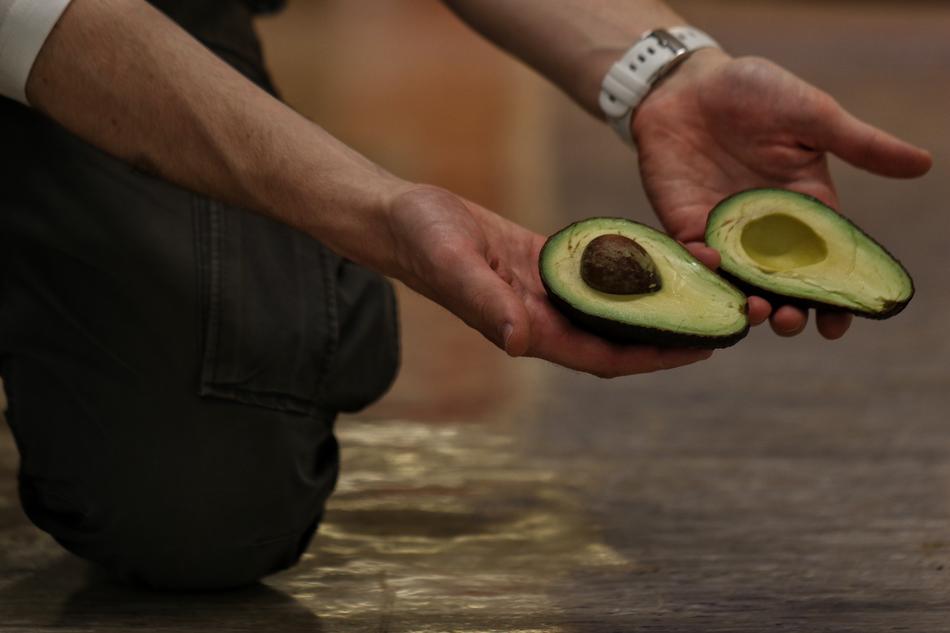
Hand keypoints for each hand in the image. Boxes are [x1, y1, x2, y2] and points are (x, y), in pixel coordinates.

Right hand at [382, 185, 713, 376]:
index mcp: (529, 327)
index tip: (704, 349)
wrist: (402, 220)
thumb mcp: (454, 264)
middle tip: (724, 321)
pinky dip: (629, 275)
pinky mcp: (542, 267)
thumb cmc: (422, 241)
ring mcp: (544, 294)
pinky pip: (596, 277)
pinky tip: (660, 261)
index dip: (655, 357)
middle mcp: (543, 318)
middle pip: (620, 338)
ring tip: (705, 293)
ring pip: (613, 310)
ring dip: (656, 307)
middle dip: (670, 334)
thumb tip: (521, 340)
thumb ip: (485, 302)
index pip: (605, 355)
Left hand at [632, 50, 931, 338]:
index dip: (833, 298)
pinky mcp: (684, 224)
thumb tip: (923, 163)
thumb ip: (861, 144)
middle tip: (791, 322)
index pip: (823, 264)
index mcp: (804, 207)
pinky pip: (692, 259)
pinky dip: (701, 268)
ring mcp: (723, 230)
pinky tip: (710, 262)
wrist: (687, 83)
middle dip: (788, 311)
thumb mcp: (812, 116)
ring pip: (737, 283)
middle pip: (779, 285)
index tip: (837, 325)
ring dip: (745, 302)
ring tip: (756, 310)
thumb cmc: (754, 92)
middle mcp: (764, 228)